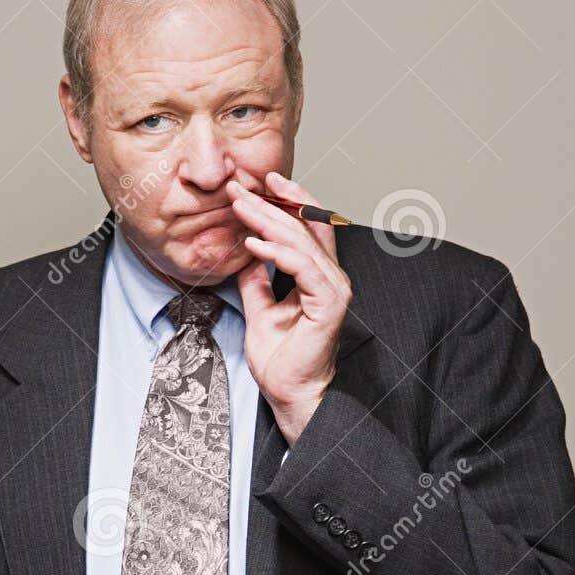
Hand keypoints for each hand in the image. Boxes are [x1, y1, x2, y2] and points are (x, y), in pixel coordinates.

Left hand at [227, 169, 352, 444]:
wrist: (288, 392)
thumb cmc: (281, 360)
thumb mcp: (260, 309)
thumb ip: (257, 281)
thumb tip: (247, 256)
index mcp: (318, 277)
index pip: (309, 228)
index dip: (289, 200)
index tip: (261, 182)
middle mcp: (331, 278)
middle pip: (304, 227)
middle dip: (270, 202)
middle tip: (240, 187)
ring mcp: (333, 289)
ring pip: (301, 241)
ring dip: (268, 220)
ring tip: (240, 207)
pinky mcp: (328, 303)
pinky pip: (302, 266)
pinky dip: (276, 251)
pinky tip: (253, 242)